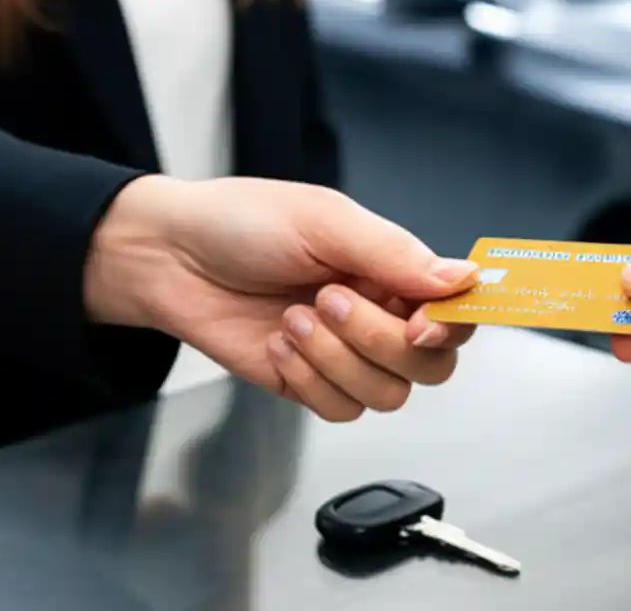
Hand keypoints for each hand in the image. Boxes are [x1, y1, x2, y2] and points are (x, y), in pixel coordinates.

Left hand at [84, 176, 476, 421]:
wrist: (167, 257)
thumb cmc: (241, 222)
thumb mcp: (324, 221)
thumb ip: (396, 254)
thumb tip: (463, 278)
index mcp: (395, 270)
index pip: (459, 311)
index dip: (453, 325)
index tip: (422, 322)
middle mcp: (382, 315)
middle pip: (432, 365)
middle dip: (382, 341)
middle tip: (331, 300)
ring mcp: (348, 355)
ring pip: (389, 393)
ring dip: (337, 357)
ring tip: (294, 316)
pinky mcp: (310, 384)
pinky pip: (341, 409)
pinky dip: (309, 378)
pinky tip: (279, 342)